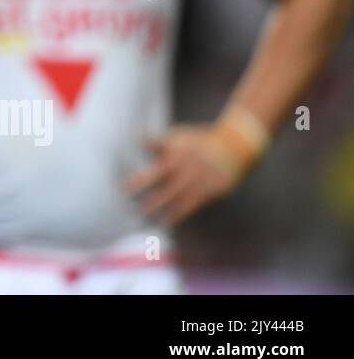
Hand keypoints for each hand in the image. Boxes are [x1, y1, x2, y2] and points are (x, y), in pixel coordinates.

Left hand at [126, 123, 255, 224]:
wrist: (234, 147)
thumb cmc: (200, 142)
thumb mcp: (180, 136)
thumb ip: (160, 144)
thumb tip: (138, 141)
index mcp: (176, 150)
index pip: (153, 158)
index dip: (139, 171)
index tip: (124, 184)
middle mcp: (185, 165)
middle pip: (160, 178)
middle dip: (142, 187)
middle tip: (124, 199)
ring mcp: (197, 179)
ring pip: (174, 195)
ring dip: (157, 205)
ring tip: (141, 215)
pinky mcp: (208, 191)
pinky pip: (189, 205)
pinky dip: (177, 214)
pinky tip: (165, 221)